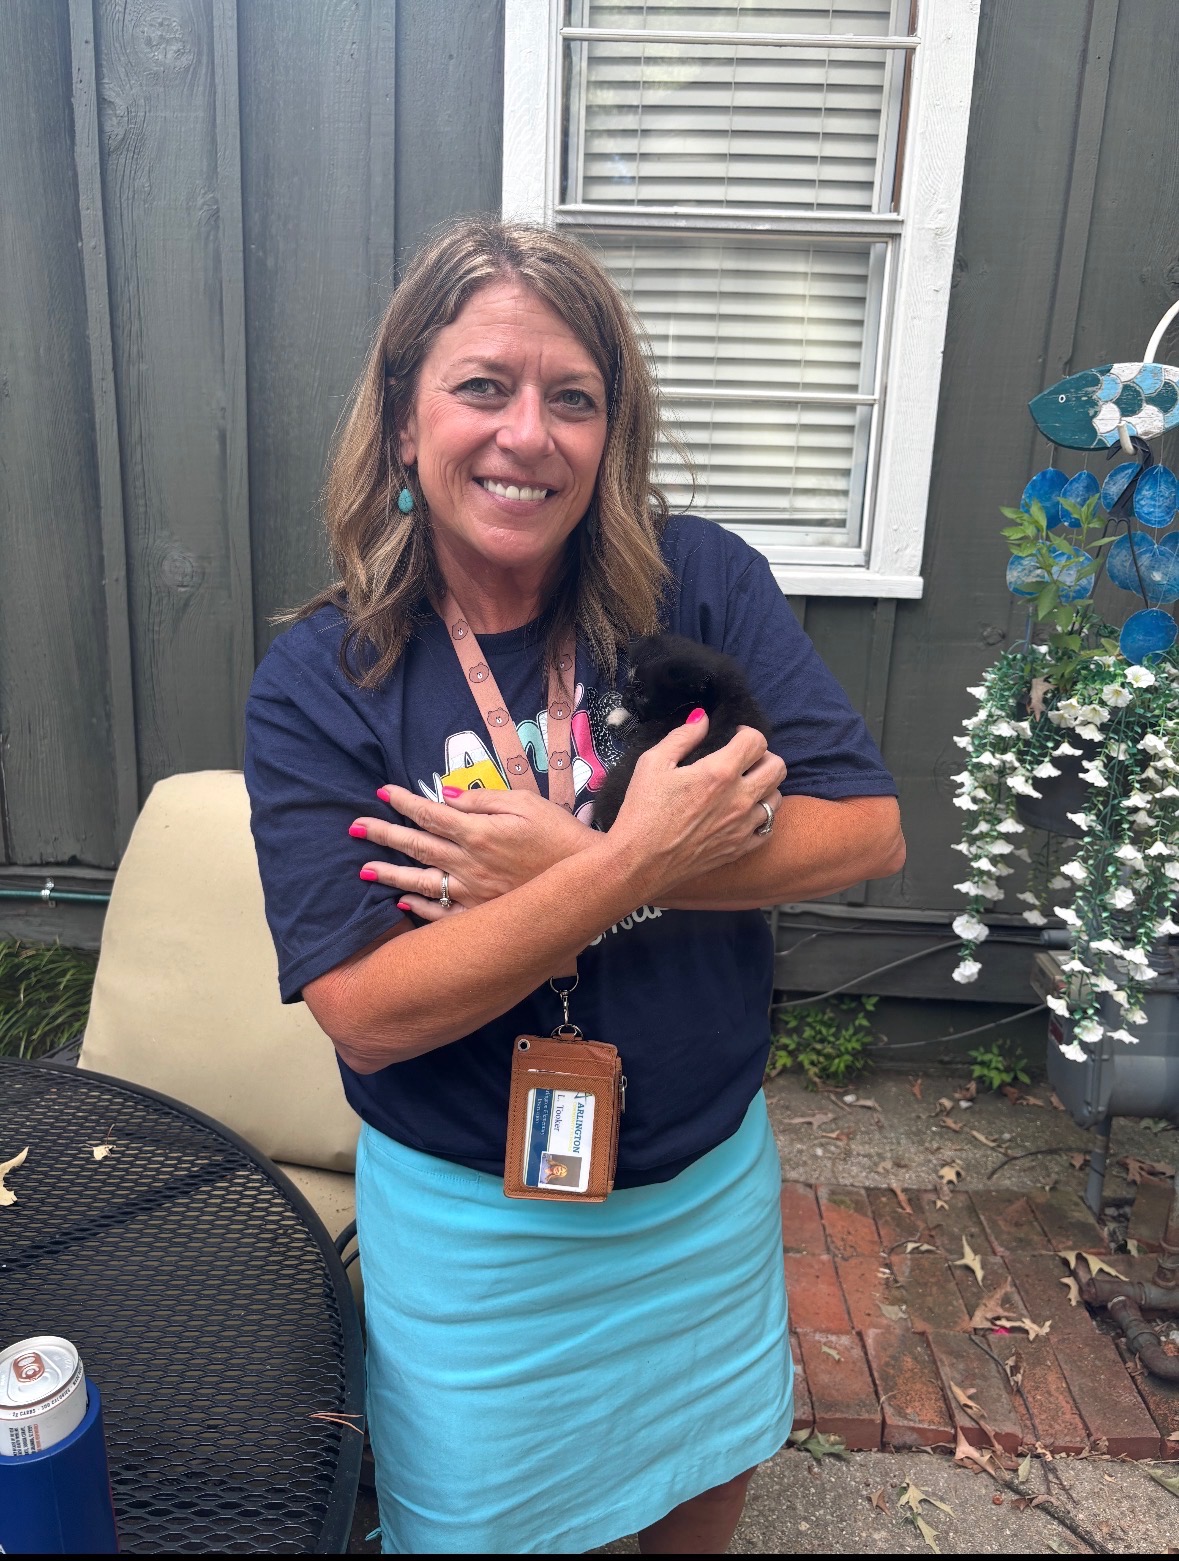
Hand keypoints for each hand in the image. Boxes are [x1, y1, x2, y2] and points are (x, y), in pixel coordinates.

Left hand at [350, 784, 594, 920]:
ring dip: (390, 874)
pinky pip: (440, 914)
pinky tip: (399, 904)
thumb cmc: (559, 835)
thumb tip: (448, 797)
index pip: (430, 813)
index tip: (382, 793)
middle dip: (382, 834)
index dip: (404, 802)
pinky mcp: (480, 915)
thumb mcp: (526, 804)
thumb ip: (484, 800)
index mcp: (478, 832)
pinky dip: (418, 908)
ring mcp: (472, 893)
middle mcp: (468, 863)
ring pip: (421, 882)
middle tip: (354, 827)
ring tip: (364, 870)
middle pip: (417, 845)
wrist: (587, 879)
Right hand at [605, 711, 785, 902]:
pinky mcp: (740, 849)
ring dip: (764, 787)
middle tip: (743, 760)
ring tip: (743, 787)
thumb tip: (702, 718)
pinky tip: (743, 814)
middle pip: (777, 767)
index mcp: (719, 773)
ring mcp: (743, 826)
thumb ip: (682, 736)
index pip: (756, 741)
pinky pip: (768, 828)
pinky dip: (761, 817)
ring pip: (777, 798)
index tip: (732, 737)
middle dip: (763, 756)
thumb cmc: (642, 811)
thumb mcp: (653, 763)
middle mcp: (739, 799)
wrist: (639, 862)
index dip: (745, 732)